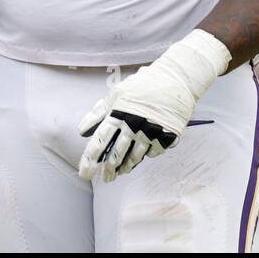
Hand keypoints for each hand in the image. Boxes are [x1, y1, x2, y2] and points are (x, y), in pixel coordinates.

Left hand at [78, 30, 230, 182]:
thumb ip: (98, 112)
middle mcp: (133, 125)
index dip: (90, 159)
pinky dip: (146, 155)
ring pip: (135, 158)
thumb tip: (82, 131)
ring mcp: (151, 132)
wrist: (176, 79)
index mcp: (118, 113)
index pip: (99, 141)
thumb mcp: (117, 93)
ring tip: (120, 172)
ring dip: (126, 167)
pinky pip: (153, 152)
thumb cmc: (143, 85)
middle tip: (106, 178)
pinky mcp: (166, 136)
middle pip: (116, 154)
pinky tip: (142, 154)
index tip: (84, 174)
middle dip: (109, 170)